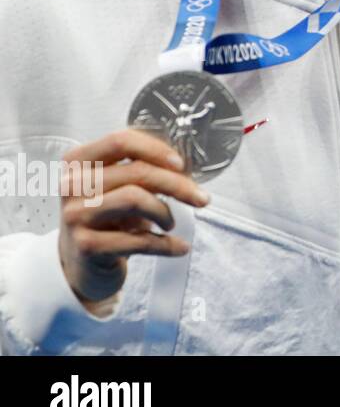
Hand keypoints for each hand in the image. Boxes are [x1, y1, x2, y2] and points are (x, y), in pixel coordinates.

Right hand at [58, 129, 209, 307]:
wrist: (79, 265)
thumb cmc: (106, 219)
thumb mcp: (116, 188)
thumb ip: (139, 170)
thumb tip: (185, 166)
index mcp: (78, 162)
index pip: (120, 141)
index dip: (156, 150)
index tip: (181, 164)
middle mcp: (71, 185)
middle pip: (136, 172)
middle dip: (177, 184)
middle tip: (201, 198)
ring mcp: (76, 216)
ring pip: (135, 200)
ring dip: (165, 212)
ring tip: (171, 223)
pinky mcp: (86, 246)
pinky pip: (138, 240)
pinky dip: (166, 244)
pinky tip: (179, 247)